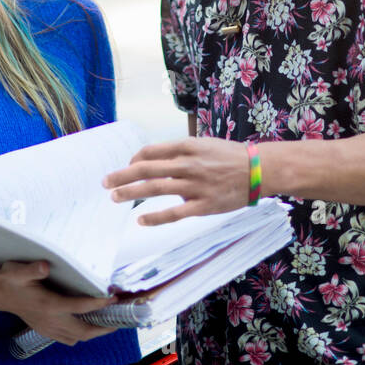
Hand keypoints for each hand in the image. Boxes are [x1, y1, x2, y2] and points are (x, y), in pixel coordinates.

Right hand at [0, 261, 119, 344]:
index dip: (98, 304)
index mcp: (49, 305)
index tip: (113, 299)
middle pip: (83, 332)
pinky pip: (67, 339)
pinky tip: (84, 325)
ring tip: (105, 324)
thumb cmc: (11, 280)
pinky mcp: (44, 330)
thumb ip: (33, 270)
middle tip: (117, 321)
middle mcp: (50, 320)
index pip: (80, 308)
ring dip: (92, 334)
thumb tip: (44, 267)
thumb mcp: (19, 271)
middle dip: (102, 329)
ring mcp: (47, 327)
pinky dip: (79, 335)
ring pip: (76, 338)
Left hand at [102, 137, 249, 224]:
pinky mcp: (203, 205)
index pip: (150, 151)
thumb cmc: (229, 156)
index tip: (127, 167)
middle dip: (122, 175)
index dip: (133, 159)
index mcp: (187, 146)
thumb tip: (157, 163)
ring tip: (114, 198)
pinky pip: (174, 213)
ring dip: (131, 193)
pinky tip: (140, 220)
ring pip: (155, 188)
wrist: (258, 170)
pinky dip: (155, 217)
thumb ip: (180, 153)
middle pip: (146, 168)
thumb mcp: (203, 144)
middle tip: (105, 182)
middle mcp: (187, 164)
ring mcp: (195, 185)